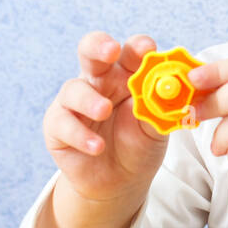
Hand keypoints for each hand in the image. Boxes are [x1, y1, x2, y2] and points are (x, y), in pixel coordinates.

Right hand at [43, 32, 169, 201]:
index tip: (148, 50)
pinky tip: (97, 146)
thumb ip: (161, 109)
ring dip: (89, 98)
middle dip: (99, 46)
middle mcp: (98, 81)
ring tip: (104, 111)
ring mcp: (74, 101)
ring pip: (73, 88)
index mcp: (126, 74)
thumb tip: (170, 92)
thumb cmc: (140, 144)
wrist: (120, 181)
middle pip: (91, 51)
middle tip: (111, 51)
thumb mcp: (157, 127)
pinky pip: (62, 123)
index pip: (130, 50)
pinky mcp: (57, 126)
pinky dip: (80, 134)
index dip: (138, 46)